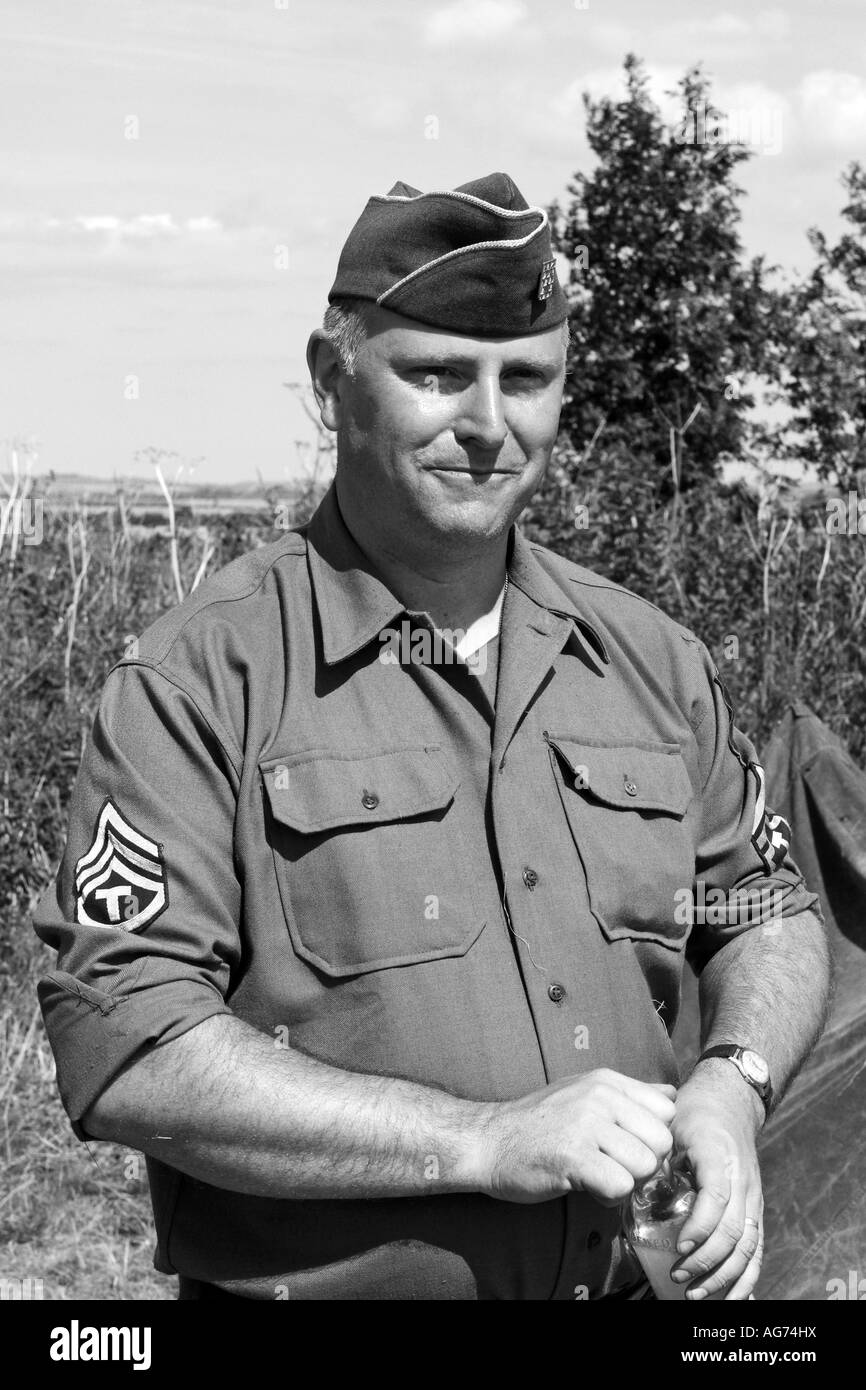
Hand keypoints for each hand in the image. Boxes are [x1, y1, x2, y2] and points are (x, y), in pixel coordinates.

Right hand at [476, 1069, 675, 1205]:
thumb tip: (672, 1093)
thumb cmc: (539, 1123)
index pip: (666, 1110)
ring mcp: (585, 1124)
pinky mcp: (573, 1156)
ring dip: (626, 1182)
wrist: (488, 1142)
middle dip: (645, 1164)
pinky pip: (620, 1186)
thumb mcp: (584, 1092)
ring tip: (598, 1177)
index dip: (653, 1137)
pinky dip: (609, 1198)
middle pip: (661, 1141)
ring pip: (645, 1166)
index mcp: (606, 1080)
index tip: (629, 1147)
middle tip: (614, 1167)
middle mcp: (599, 1096)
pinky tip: (588, 1188)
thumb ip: (629, 1094)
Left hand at [669, 1060, 763, 1299]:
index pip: (717, 1198)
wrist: (730, 1101)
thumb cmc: (696, 1113)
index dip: (700, 1227)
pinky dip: (746, 1278)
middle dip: (707, 1261)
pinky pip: (756, 1249)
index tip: (678, 1246)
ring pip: (749, 1247)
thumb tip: (637, 1189)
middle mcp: (743, 1181)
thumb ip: (659, 1156)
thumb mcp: (672, 1124)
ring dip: (724, 1277)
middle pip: (735, 1231)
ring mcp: (753, 1197)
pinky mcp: (755, 1209)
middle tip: (679, 1277)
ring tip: (696, 1295)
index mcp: (721, 1157)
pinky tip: (732, 1300)